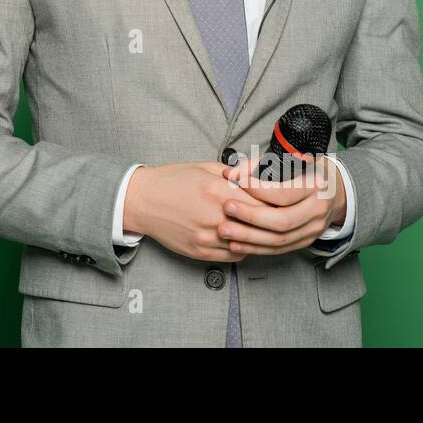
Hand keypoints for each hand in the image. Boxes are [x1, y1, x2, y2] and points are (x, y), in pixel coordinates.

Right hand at [124, 161, 269, 262]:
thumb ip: (234, 171)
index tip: (281, 201)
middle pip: (258, 224)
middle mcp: (215, 216)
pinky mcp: (200, 252)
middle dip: (270, 220)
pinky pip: (233, 255)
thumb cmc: (171, 181)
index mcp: (217, 190)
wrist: (141, 201)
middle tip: (278, 217)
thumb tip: (258, 171)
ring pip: (248, 243)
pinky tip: (242, 238)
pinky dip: (242, 248)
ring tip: (261, 230)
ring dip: (257, 238)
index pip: (261, 201)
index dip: (275, 202)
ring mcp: (207, 237)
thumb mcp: (204, 167)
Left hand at [213, 154, 347, 255]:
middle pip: (282, 220)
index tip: (235, 182)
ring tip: (224, 230)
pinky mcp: (305, 242)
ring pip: (279, 240)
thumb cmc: (308, 171)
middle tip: (226, 208)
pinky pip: (278, 250)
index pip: (284, 193)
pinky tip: (236, 244)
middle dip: (250, 216)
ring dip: (248, 237)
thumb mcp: (291, 159)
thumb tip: (232, 173)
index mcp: (315, 186)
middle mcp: (317, 210)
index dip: (257, 189)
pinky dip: (255, 248)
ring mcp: (313, 229)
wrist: (335, 190)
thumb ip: (259, 164)